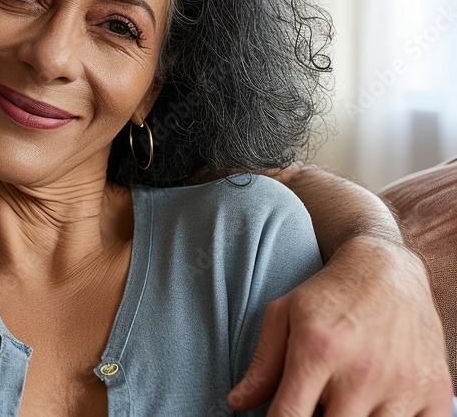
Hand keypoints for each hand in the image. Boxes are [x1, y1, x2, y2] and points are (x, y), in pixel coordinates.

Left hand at [227, 236, 452, 415]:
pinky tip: (380, 410)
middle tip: (317, 405)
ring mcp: (403, 385)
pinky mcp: (436, 393)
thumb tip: (236, 404)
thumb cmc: (328, 294)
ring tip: (346, 404)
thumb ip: (262, 364)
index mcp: (317, 351)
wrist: (388, 270)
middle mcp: (362, 371)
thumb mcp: (284, 315)